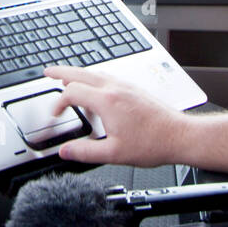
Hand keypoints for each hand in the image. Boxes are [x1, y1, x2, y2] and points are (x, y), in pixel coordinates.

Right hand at [45, 65, 186, 167]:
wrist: (179, 135)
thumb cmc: (152, 143)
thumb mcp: (113, 154)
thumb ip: (85, 152)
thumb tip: (66, 152)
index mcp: (107, 101)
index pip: (72, 92)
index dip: (59, 102)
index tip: (56, 114)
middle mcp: (115, 88)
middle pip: (81, 73)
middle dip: (62, 72)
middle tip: (48, 72)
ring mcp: (126, 86)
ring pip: (95, 73)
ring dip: (78, 75)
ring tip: (68, 80)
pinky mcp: (134, 89)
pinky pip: (108, 78)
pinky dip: (94, 79)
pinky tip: (95, 90)